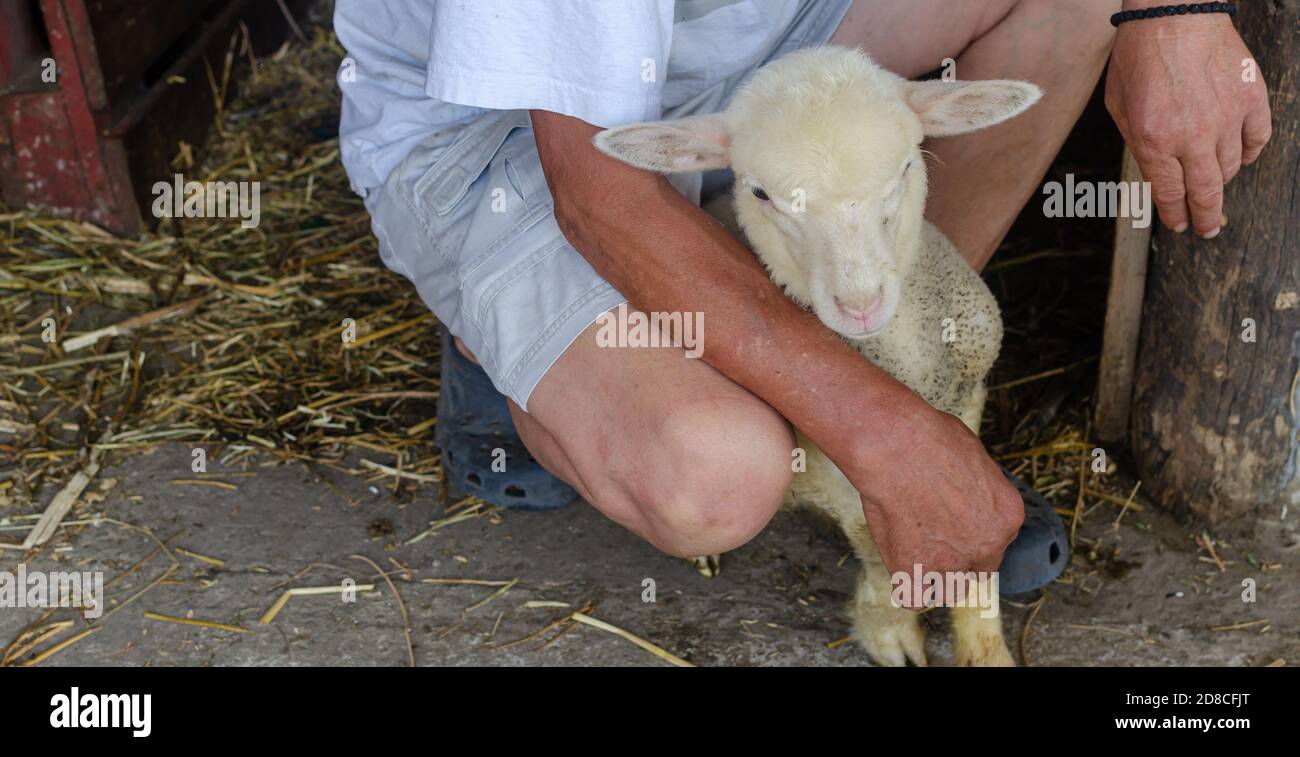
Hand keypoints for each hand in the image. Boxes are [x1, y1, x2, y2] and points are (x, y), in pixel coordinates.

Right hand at [846, 402, 1024, 607]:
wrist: (895, 446)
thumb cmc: (928, 438)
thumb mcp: (973, 457)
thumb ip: (976, 486)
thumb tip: (965, 488)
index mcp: (1007, 516)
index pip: (997, 543)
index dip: (972, 536)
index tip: (953, 527)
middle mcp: (986, 544)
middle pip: (978, 570)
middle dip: (958, 559)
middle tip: (932, 539)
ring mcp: (951, 562)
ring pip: (949, 588)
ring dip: (934, 575)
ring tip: (911, 546)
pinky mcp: (914, 571)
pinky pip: (913, 596)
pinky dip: (906, 585)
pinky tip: (899, 564)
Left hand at [1105, 11, 1271, 237]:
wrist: (1174, 14)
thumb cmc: (1140, 57)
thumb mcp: (1120, 108)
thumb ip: (1138, 144)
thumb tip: (1156, 173)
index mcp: (1155, 141)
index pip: (1169, 194)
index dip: (1175, 215)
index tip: (1179, 225)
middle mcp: (1193, 136)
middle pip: (1205, 192)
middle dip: (1205, 217)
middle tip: (1207, 229)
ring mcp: (1226, 118)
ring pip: (1230, 168)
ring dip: (1220, 180)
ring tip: (1213, 183)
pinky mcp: (1251, 99)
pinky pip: (1257, 140)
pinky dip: (1249, 152)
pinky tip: (1239, 156)